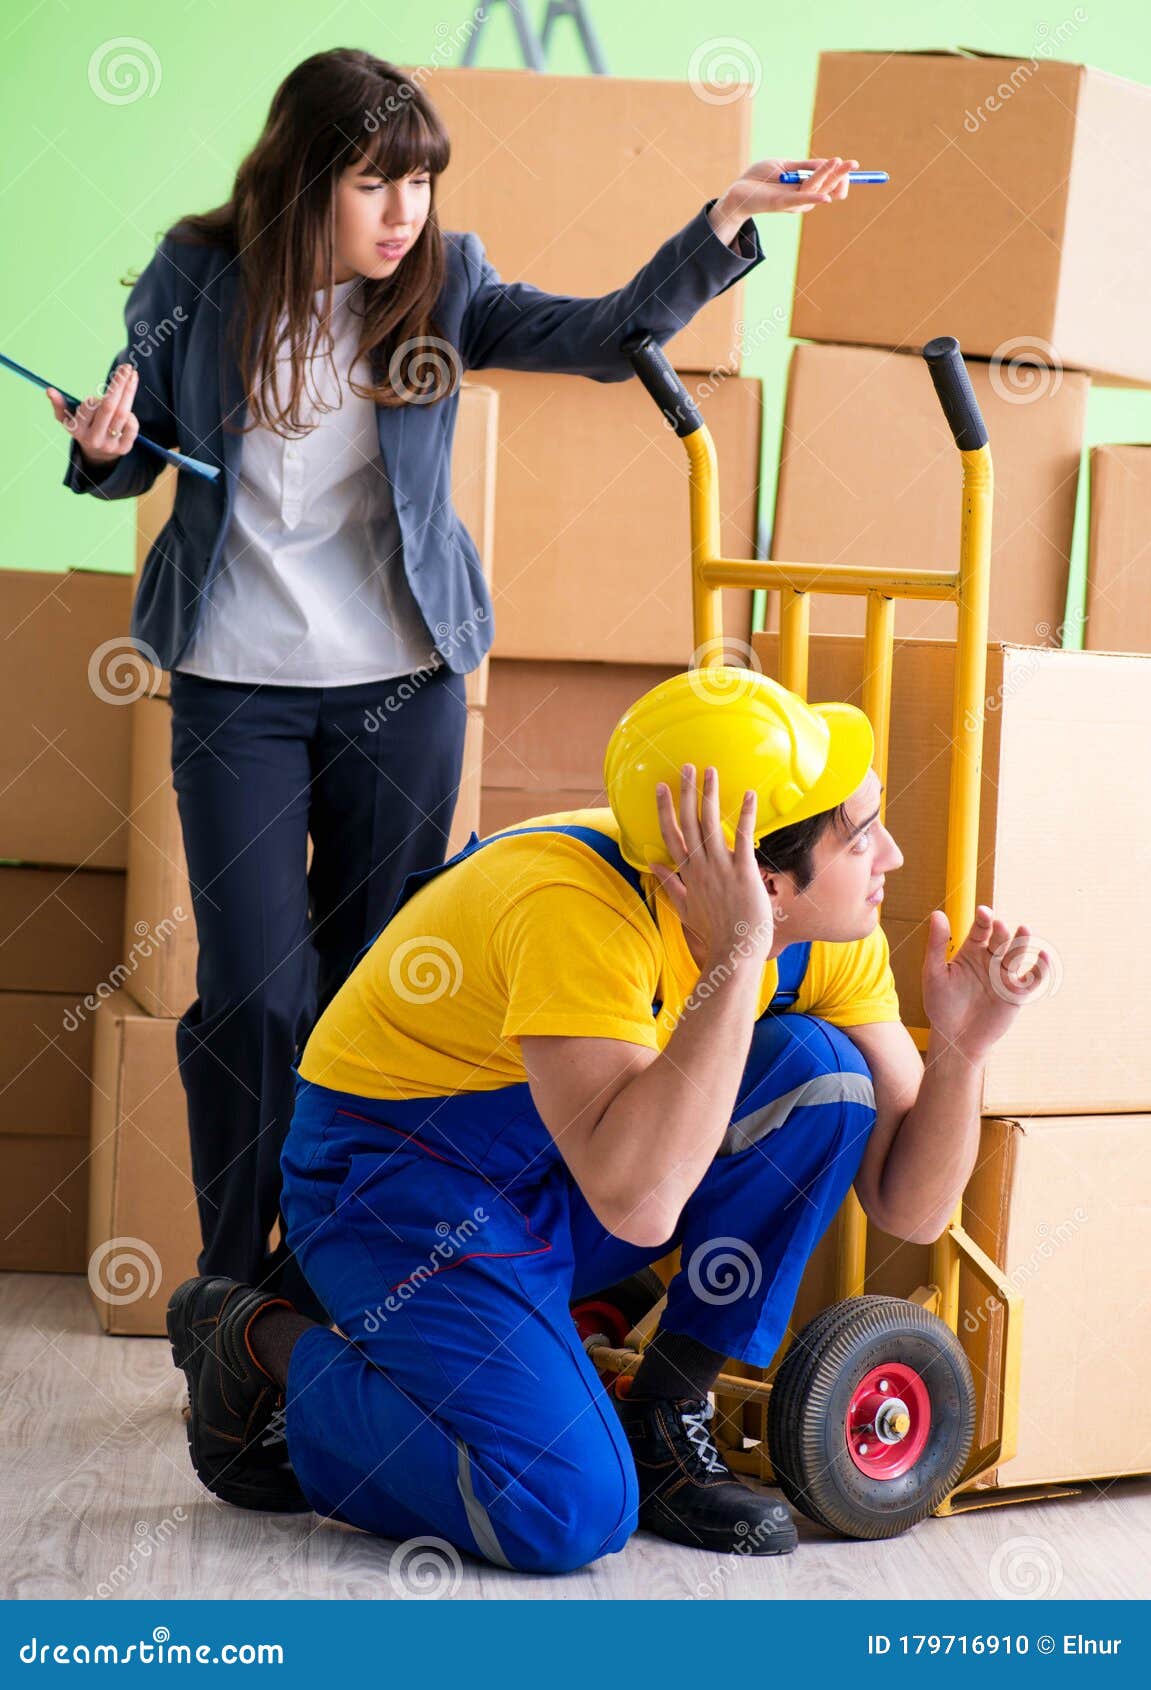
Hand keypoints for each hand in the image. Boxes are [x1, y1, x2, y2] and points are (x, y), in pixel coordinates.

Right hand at [46, 363, 138, 467]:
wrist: (97, 455)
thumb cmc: (82, 428)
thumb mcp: (67, 419)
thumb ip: (59, 405)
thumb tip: (49, 390)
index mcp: (77, 430)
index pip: (88, 407)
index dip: (95, 398)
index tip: (98, 391)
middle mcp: (93, 438)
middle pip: (109, 407)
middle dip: (118, 385)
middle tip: (127, 367)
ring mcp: (110, 444)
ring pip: (122, 415)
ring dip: (129, 393)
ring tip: (132, 376)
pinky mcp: (124, 448)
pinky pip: (132, 427)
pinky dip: (132, 414)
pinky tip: (129, 404)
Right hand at [648, 764, 773, 967]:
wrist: (735, 950)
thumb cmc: (714, 932)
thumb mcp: (685, 908)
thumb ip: (670, 884)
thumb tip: (654, 866)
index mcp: (687, 873)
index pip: (671, 834)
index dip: (664, 809)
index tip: (660, 787)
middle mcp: (700, 866)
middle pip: (689, 822)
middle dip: (686, 792)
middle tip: (685, 766)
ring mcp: (720, 867)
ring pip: (711, 823)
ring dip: (710, 795)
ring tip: (710, 771)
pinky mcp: (743, 870)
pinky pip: (743, 837)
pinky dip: (746, 814)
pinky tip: (750, 794)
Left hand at [717, 156, 857, 222]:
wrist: (738, 190)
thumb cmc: (760, 178)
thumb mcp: (786, 167)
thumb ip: (805, 165)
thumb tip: (828, 161)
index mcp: (804, 189)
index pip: (829, 184)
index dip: (840, 176)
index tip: (849, 164)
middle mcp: (802, 199)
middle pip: (827, 187)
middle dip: (841, 175)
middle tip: (854, 163)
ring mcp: (793, 202)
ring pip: (816, 188)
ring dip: (828, 175)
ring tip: (837, 162)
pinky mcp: (782, 204)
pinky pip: (801, 200)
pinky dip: (814, 199)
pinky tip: (826, 199)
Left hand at [922, 906, 1052, 1062]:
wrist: (955, 1037)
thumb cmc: (941, 1003)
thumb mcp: (934, 972)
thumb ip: (936, 944)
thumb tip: (938, 914)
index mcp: (971, 950)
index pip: (980, 929)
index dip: (983, 920)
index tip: (983, 912)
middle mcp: (991, 959)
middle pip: (1000, 939)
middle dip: (1000, 931)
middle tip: (998, 925)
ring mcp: (1005, 975)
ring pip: (1017, 954)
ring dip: (1021, 942)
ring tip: (1024, 929)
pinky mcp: (1017, 992)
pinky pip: (1032, 978)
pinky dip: (1040, 968)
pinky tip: (1043, 957)